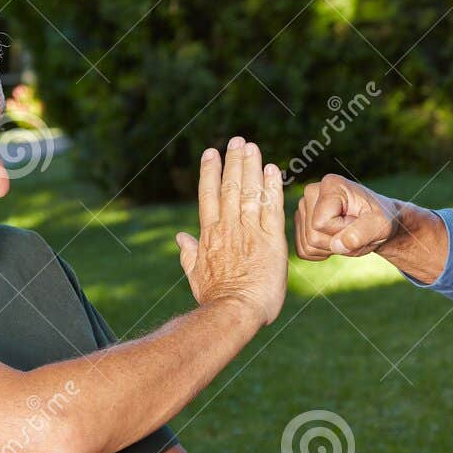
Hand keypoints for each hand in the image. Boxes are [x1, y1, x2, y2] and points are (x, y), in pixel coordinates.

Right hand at [177, 136, 286, 325]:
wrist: (236, 312)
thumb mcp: (195, 275)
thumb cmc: (215, 299)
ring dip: (251, 167)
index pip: (209, 195)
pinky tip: (273, 170)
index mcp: (210, 234)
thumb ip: (188, 253)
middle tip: (237, 140)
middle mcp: (230, 227)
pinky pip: (273, 208)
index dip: (210, 171)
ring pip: (251, 192)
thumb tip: (180, 238)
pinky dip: (272, 187)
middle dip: (234, 161)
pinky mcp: (273, 240)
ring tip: (252, 147)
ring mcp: (251, 232)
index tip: (211, 152)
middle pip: (231, 186)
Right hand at [295, 173, 401, 260]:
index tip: (358, 221)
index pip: (322, 223)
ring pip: (307, 245)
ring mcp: (303, 207)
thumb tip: (338, 245)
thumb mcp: (380, 226)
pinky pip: (303, 251)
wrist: (376, 223)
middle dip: (336, 241)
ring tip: (346, 234)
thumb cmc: (380, 220)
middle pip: (313, 236)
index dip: (342, 230)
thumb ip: (362, 233)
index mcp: (330, 184)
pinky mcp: (300, 222)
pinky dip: (322, 252)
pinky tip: (336, 240)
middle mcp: (311, 192)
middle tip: (353, 230)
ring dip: (330, 248)